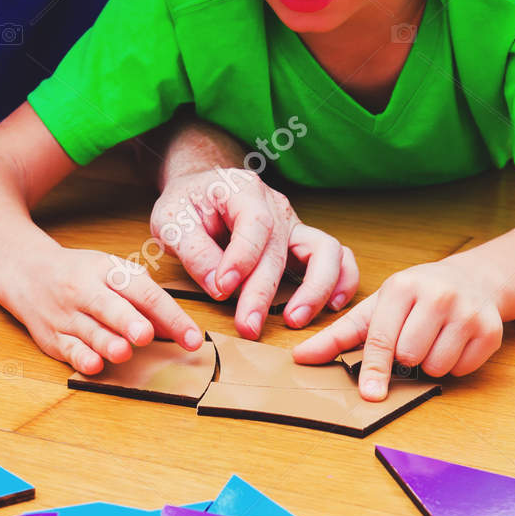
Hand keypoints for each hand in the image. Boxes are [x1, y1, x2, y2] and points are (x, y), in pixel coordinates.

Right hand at [2, 242, 201, 375]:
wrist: (27, 272)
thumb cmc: (81, 275)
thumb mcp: (112, 274)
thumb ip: (145, 302)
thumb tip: (178, 331)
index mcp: (107, 271)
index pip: (144, 292)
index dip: (171, 316)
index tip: (192, 338)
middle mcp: (85, 291)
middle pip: (109, 307)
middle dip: (128, 321)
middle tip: (145, 334)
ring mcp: (67, 315)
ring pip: (89, 331)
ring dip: (107, 343)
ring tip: (124, 352)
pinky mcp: (52, 337)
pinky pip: (68, 349)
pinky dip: (81, 357)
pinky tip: (94, 364)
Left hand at [152, 166, 357, 339]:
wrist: (202, 192)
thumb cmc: (187, 205)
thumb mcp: (172, 220)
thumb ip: (193, 250)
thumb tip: (218, 286)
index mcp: (244, 189)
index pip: (254, 224)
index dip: (241, 259)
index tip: (222, 289)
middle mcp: (276, 206)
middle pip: (281, 250)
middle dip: (264, 291)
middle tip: (248, 326)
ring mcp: (294, 225)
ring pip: (325, 251)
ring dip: (314, 288)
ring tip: (294, 320)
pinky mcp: (301, 243)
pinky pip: (337, 258)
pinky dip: (342, 280)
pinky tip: (332, 307)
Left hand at [292, 258, 502, 398]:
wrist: (472, 280)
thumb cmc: (415, 296)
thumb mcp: (375, 308)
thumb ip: (338, 335)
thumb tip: (300, 357)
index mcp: (403, 287)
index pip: (383, 338)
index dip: (374, 369)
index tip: (371, 394)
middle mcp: (438, 295)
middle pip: (409, 356)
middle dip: (405, 359)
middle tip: (411, 339)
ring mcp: (469, 311)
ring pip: (436, 366)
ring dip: (429, 363)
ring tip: (432, 339)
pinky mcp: (491, 329)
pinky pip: (462, 370)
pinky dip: (454, 365)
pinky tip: (453, 342)